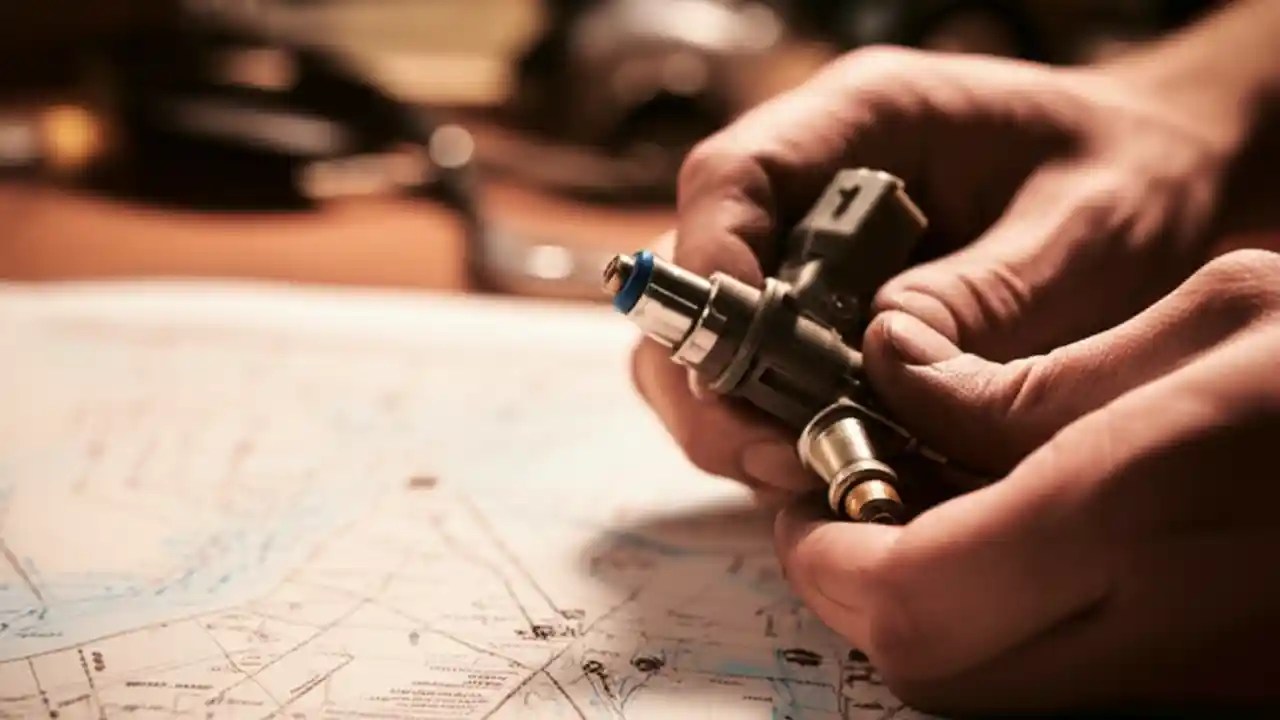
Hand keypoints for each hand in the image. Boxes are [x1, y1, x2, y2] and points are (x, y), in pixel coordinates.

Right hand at [631, 45, 1240, 497]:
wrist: (1158, 178)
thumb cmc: (1130, 179)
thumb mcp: (1086, 233)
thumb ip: (984, 293)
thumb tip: (873, 361)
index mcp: (864, 119)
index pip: (733, 176)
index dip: (709, 266)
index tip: (733, 361)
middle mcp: (809, 182)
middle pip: (692, 273)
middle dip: (715, 373)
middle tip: (780, 451)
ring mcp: (803, 249)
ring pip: (705, 337)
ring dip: (736, 412)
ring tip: (810, 465)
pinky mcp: (816, 312)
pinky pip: (753, 374)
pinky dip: (773, 427)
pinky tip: (832, 454)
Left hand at [776, 249, 1279, 713]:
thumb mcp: (1224, 312)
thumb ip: (1037, 375)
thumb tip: (898, 379)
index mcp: (1144, 506)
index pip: (910, 593)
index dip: (826, 556)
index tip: (809, 504)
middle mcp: (1169, 633)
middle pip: (930, 666)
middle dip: (863, 591)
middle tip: (861, 513)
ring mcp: (1203, 686)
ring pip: (986, 693)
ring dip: (933, 617)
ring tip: (942, 528)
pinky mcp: (1223, 696)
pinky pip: (1064, 690)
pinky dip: (1011, 634)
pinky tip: (1031, 564)